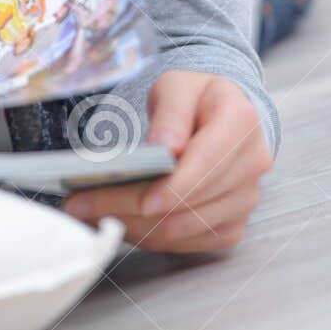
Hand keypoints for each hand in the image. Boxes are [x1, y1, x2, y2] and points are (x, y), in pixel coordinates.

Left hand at [60, 71, 272, 252]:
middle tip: (78, 204)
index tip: (140, 199)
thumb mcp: (176, 86)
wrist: (218, 118)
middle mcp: (252, 164)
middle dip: (130, 206)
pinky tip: (118, 220)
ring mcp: (245, 200)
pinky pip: (186, 244)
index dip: (174, 186)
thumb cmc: (193, 99)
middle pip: (188, 203)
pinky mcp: (231, 226)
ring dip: (132, 225)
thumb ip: (172, 111)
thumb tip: (167, 147)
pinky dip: (147, 236)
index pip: (207, 163)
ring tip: (88, 212)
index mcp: (241, 121)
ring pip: (182, 229)